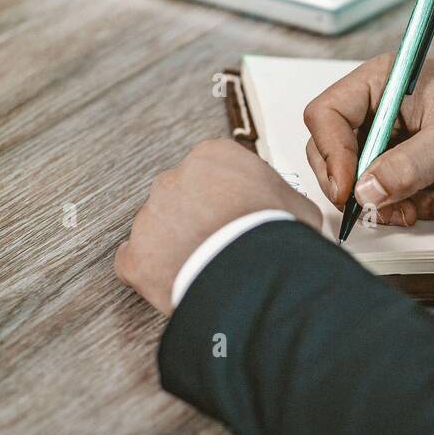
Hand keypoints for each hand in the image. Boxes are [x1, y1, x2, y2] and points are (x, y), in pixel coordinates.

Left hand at [115, 139, 321, 314]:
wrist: (252, 274)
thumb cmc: (276, 236)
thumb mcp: (299, 205)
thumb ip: (283, 200)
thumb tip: (293, 216)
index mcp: (213, 156)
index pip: (214, 168)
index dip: (229, 194)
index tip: (239, 210)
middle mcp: (174, 179)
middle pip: (183, 195)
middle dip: (200, 216)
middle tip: (224, 239)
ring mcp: (150, 217)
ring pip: (159, 227)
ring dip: (178, 243)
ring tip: (207, 265)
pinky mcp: (135, 256)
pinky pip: (134, 260)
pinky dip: (152, 270)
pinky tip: (175, 278)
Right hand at [304, 57, 433, 224]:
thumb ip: (408, 166)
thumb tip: (364, 192)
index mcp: (384, 81)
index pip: (327, 114)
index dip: (331, 154)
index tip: (350, 189)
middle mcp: (382, 108)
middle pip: (334, 151)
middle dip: (359, 186)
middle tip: (387, 208)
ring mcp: (395, 139)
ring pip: (360, 180)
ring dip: (389, 202)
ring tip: (426, 206)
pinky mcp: (410, 166)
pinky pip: (388, 195)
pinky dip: (410, 206)